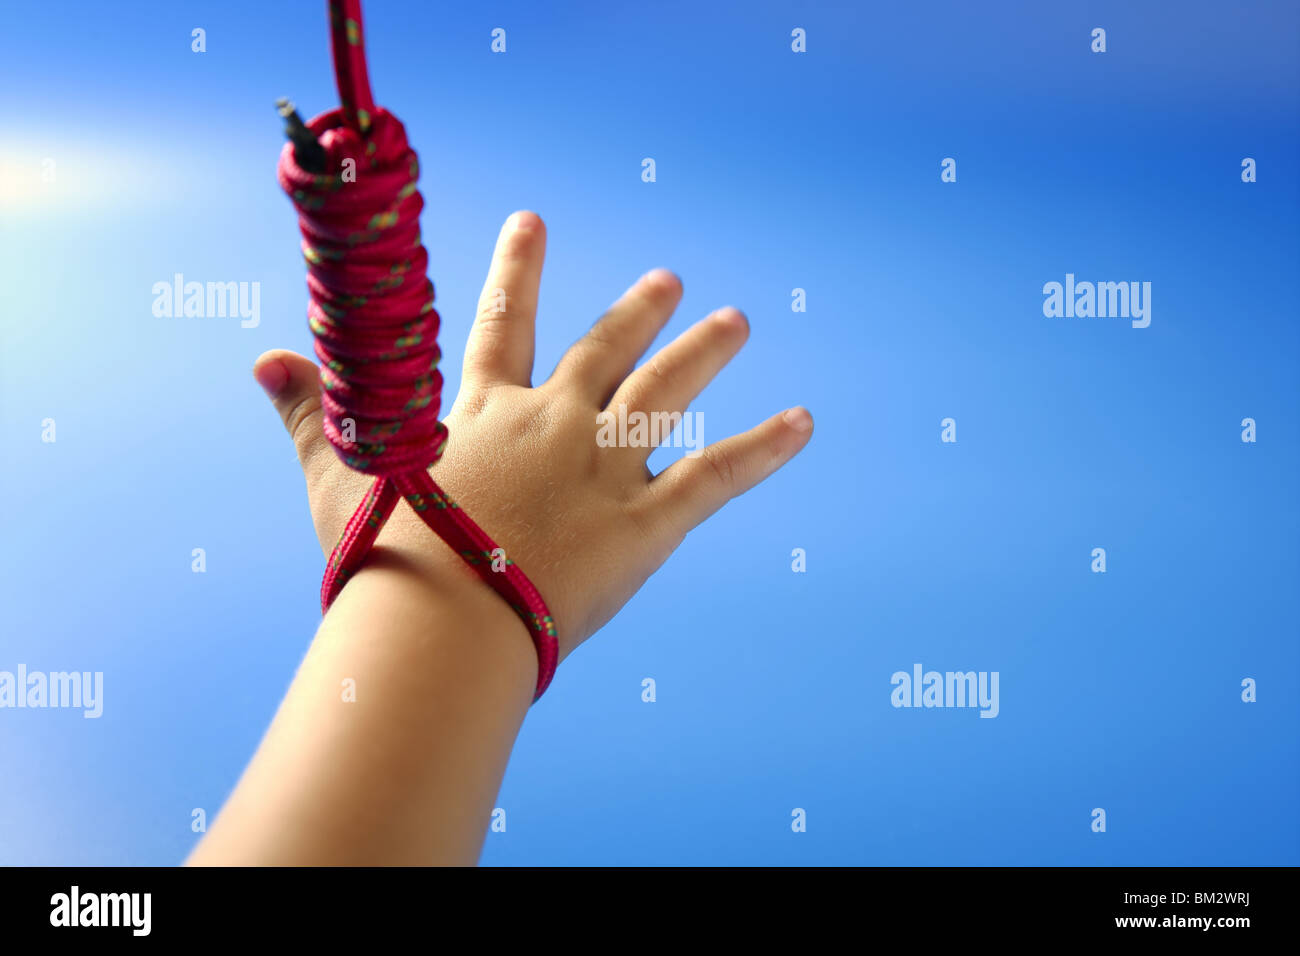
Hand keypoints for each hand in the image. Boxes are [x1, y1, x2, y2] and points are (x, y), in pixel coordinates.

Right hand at [253, 211, 812, 662]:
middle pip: (604, 349)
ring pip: (667, 393)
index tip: (534, 221)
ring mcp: (603, 467)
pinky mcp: (645, 521)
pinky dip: (763, 449)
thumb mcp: (338, 478)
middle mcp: (552, 423)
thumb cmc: (383, 559)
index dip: (520, 268)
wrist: (437, 623)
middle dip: (637, 311)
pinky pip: (716, 476)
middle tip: (670, 279)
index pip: (502, 322)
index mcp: (484, 414)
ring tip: (739, 320)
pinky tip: (804, 423)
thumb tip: (261, 357)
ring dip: (706, 353)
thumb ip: (310, 412)